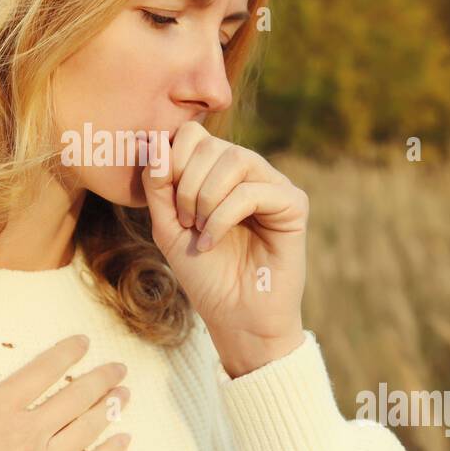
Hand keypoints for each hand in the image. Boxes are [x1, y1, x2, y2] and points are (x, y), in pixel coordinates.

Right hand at [0, 325, 131, 450]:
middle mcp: (28, 432)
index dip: (68, 353)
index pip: (43, 370)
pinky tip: (122, 441)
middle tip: (118, 368)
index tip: (84, 343)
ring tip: (124, 394)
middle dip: (101, 377)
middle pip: (76, 396)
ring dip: (110, 407)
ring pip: (88, 428)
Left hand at [139, 121, 307, 375]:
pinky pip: (253, 192)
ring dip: (206, 197)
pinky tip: (212, 242)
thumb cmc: (203, 273)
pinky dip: (224, 217)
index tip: (167, 202)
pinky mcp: (294, 204)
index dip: (172, 158)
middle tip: (185, 222)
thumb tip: (156, 141)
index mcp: (218, 171)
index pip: (193, 134)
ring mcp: (273, 185)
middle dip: (187, 184)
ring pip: (235, 160)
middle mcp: (248, 172)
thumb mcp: (167, 226)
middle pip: (211, 144)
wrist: (234, 316)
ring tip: (199, 230)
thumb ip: (158, 185)